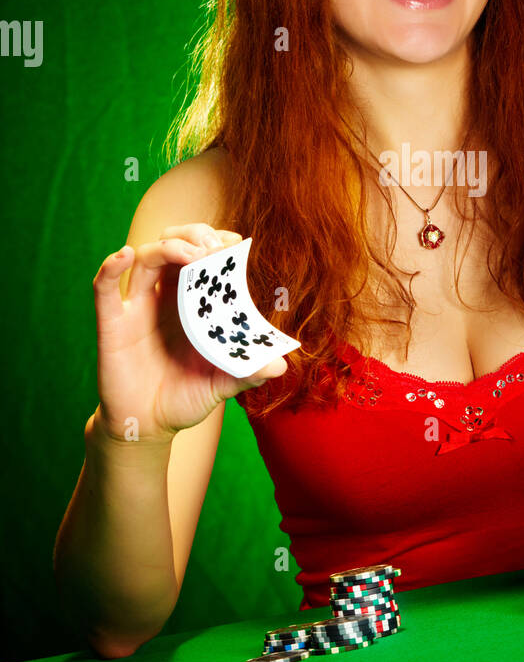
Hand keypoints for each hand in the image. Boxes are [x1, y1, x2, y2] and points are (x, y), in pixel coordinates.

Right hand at [92, 223, 287, 444]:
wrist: (149, 426)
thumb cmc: (185, 397)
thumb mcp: (222, 383)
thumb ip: (248, 372)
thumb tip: (280, 366)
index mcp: (192, 302)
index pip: (200, 255)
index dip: (215, 240)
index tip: (235, 242)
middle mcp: (164, 297)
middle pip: (172, 243)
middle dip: (194, 235)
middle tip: (214, 247)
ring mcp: (137, 308)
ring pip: (145, 258)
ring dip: (168, 247)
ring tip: (192, 254)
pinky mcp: (112, 325)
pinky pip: (103, 289)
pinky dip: (110, 267)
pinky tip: (126, 253)